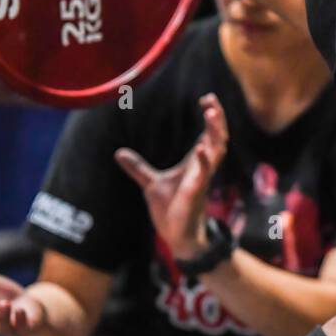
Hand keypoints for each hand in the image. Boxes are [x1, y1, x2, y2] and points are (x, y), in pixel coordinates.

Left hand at [115, 92, 228, 259]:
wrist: (177, 236)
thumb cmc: (171, 209)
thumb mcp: (150, 183)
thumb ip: (138, 167)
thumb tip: (118, 153)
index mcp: (195, 163)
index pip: (208, 135)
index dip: (211, 117)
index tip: (207, 99)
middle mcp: (202, 168)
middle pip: (217, 138)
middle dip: (217, 119)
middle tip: (212, 100)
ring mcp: (201, 179)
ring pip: (216, 151)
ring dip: (215, 133)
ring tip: (212, 114)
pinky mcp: (195, 193)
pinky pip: (203, 174)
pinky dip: (204, 160)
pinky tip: (202, 148)